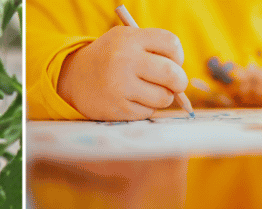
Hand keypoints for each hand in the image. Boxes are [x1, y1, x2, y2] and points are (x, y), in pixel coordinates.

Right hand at [58, 26, 187, 120]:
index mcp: (128, 38)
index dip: (178, 56)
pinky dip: (147, 108)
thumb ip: (156, 52)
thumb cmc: (113, 60)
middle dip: (180, 82)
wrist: (74, 78)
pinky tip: (132, 99)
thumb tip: (182, 81)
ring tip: (147, 90)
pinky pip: (150, 112)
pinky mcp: (119, 108)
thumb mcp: (127, 42)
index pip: (171, 44)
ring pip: (165, 97)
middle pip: (173, 74)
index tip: (171, 61)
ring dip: (163, 97)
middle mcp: (123, 59)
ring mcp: (119, 85)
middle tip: (173, 84)